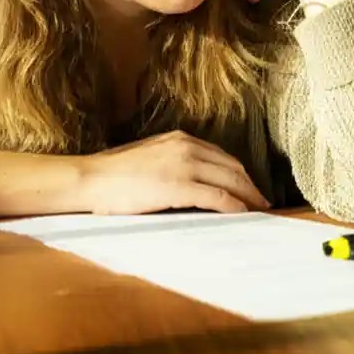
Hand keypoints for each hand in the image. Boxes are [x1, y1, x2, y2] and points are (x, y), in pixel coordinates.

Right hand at [79, 131, 270, 214]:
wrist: (92, 179)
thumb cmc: (113, 174)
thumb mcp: (149, 156)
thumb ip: (172, 162)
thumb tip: (191, 181)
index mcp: (180, 139)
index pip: (222, 156)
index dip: (240, 174)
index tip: (249, 188)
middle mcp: (186, 146)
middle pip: (232, 167)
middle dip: (250, 186)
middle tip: (262, 202)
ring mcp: (184, 165)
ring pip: (230, 180)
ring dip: (247, 197)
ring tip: (257, 211)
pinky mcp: (179, 186)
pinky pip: (217, 196)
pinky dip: (234, 206)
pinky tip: (242, 214)